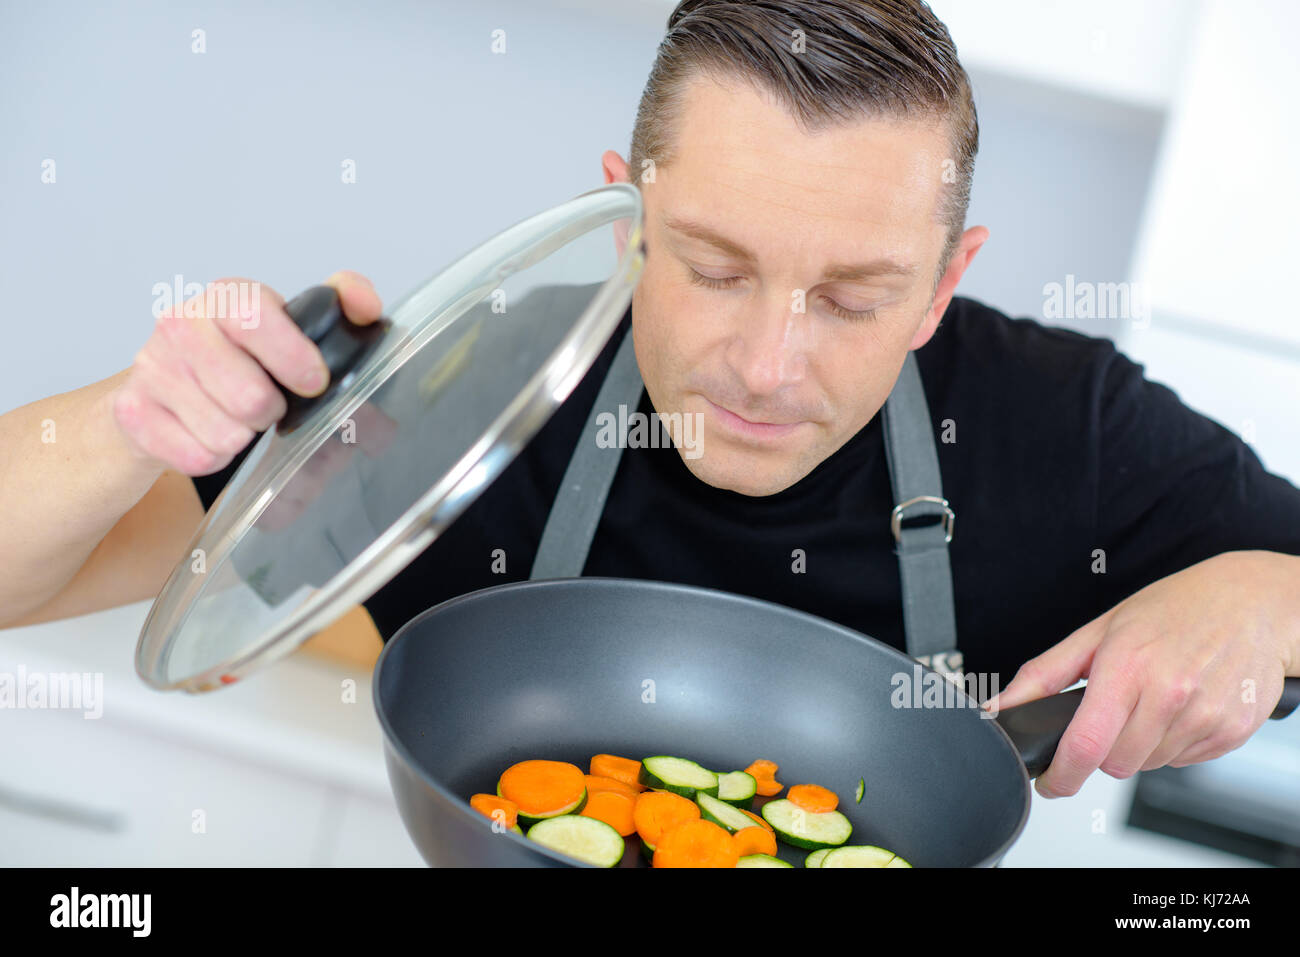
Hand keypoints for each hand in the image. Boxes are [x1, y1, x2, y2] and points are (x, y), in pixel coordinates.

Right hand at [110, 271, 382, 474]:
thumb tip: (369, 309)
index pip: (254, 316)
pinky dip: (212, 458)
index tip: (315, 382)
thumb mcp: (290, 329)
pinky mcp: (131, 411)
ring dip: (241, 438)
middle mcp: (182, 324)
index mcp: (227, 299)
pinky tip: (206, 435)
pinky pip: (196, 458)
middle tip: (267, 407)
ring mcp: (151, 367)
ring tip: (235, 420)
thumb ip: (340, 308)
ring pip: (225, 434)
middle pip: (248, 395)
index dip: (292, 355)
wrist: (157, 394)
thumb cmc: (238, 362)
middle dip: (269, 413)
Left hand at [983, 550, 1299, 797]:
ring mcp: (1204, 716)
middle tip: (1114, 710)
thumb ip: (1043, 674)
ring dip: (1139, 745)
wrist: (1250, 602)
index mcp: (1127, 667)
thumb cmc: (1173, 609)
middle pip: (1115, 763)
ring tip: (1152, 700)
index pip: (1085, 744)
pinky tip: (1181, 705)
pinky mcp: (1232, 732)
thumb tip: (1000, 706)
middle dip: (1103, 748)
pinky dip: (1173, 743)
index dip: (1061, 775)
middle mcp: (1168, 694)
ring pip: (1149, 765)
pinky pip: (1184, 761)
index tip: (1050, 783)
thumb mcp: (1098, 631)